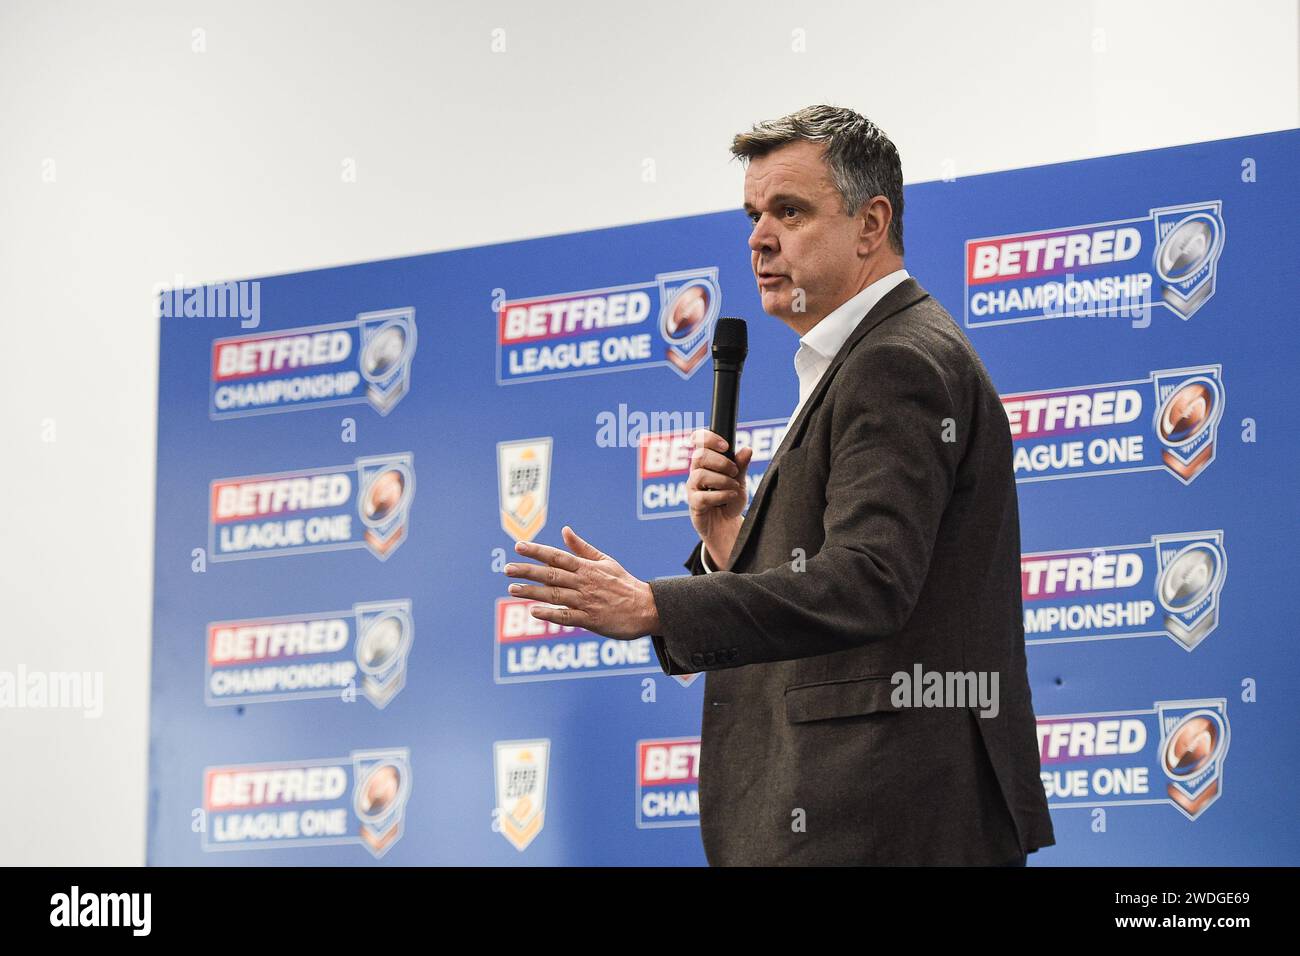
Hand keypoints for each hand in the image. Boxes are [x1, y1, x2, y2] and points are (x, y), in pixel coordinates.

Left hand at [503, 525, 660, 638]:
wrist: (647, 608)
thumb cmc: (624, 584)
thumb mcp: (605, 561)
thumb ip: (582, 548)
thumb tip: (564, 530)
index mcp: (587, 567)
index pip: (557, 556)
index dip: (537, 551)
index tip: (518, 546)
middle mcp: (584, 582)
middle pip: (551, 574)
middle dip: (527, 570)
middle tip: (507, 568)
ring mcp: (586, 602)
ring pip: (555, 595)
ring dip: (532, 592)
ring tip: (512, 589)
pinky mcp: (591, 620)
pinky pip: (567, 617)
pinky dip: (550, 614)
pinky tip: (534, 611)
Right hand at [685, 428, 751, 569]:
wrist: (728, 525)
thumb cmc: (730, 500)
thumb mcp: (740, 481)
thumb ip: (741, 466)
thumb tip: (747, 449)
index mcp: (706, 461)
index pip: (699, 441)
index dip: (709, 438)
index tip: (726, 446)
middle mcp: (696, 472)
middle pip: (699, 456)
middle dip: (721, 462)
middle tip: (734, 472)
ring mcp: (693, 489)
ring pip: (700, 475)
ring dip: (721, 480)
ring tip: (734, 487)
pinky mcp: (694, 505)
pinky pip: (702, 497)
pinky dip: (720, 495)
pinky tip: (730, 497)